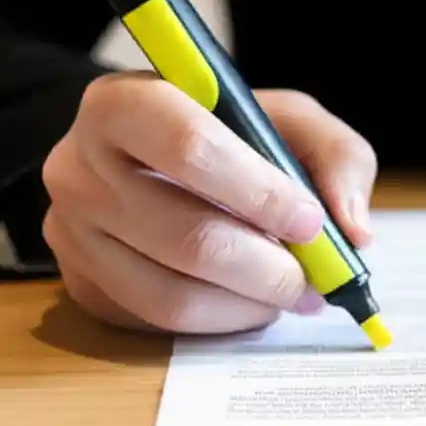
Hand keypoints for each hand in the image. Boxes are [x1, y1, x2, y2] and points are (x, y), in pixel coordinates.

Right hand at [41, 72, 375, 333]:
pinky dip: (223, 320)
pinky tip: (252, 300)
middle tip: (316, 279)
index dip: (259, 192)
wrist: (153, 157)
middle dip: (271, 268)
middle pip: (189, 237)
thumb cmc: (230, 133)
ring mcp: (72, 232)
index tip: (310, 221)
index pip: (190, 148)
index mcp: (124, 103)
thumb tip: (353, 233)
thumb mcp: (289, 119)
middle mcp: (78, 167)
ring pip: (174, 294)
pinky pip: (160, 322)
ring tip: (293, 291)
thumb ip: (336, 158)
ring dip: (252, 303)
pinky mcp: (83, 285)